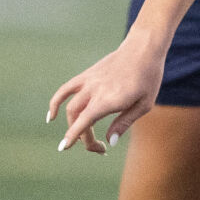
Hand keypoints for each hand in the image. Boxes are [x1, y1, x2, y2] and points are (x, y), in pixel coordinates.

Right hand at [48, 29, 165, 154]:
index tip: (63, 147)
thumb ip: (125, 122)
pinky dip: (56, 103)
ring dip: (73, 125)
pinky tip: (51, 116)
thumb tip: (110, 141)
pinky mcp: (86, 76)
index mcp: (109, 100)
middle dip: (84, 137)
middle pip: (78, 118)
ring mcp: (88, 82)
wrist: (142, 50)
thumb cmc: (148, 78)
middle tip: (100, 148)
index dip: (73, 135)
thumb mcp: (144, 104)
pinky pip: (65, 90)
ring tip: (82, 137)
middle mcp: (95, 91)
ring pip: (70, 107)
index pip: (84, 121)